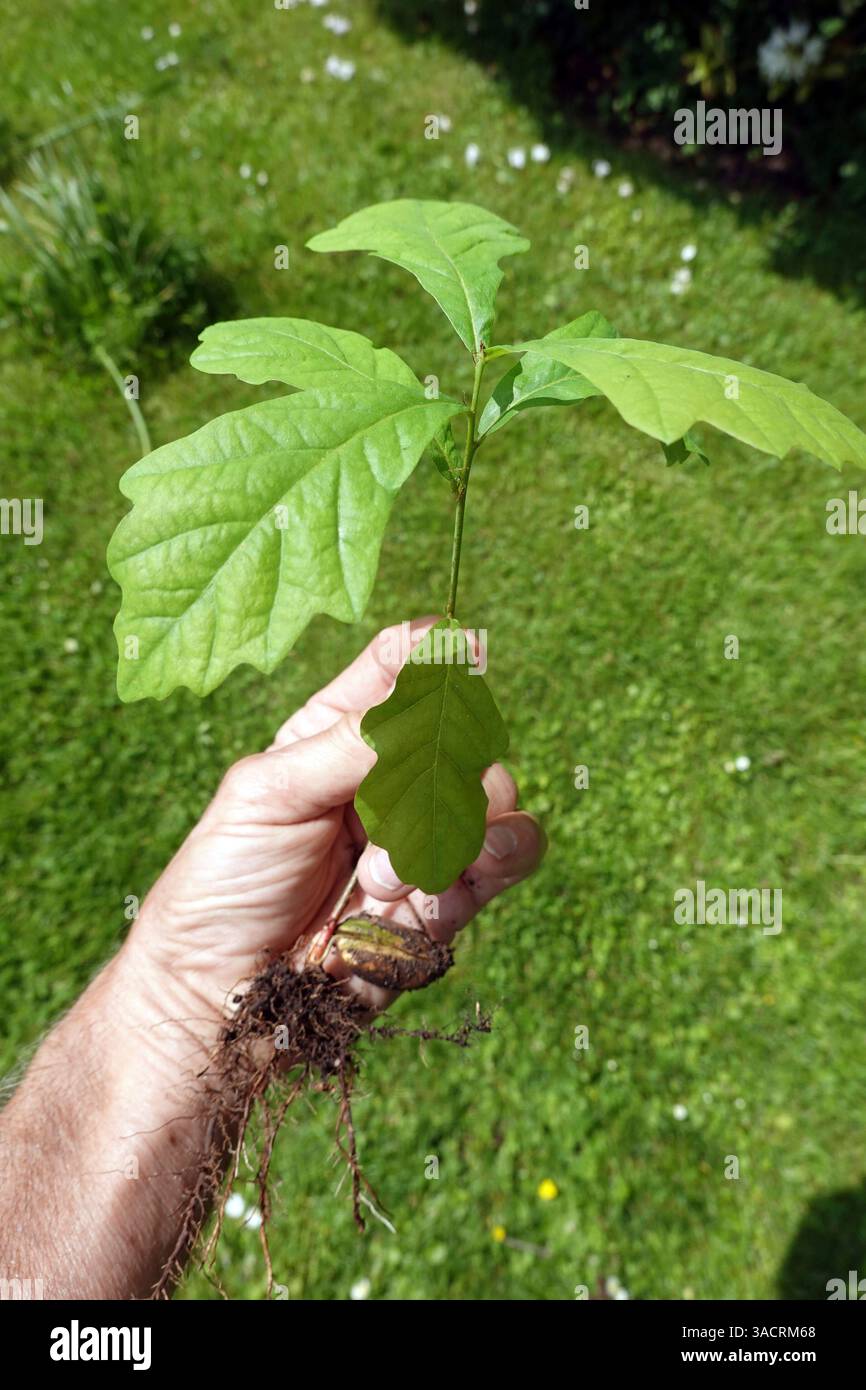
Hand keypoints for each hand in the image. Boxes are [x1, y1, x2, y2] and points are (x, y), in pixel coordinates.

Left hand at [127, 617, 544, 1037]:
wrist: (222, 998)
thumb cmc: (223, 885)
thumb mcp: (268, 792)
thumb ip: (352, 741)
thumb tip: (430, 675)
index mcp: (334, 739)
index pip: (397, 674)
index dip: (435, 655)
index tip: (466, 645)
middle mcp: (388, 783)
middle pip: (462, 735)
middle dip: (441, 765)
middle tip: (385, 812)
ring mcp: (423, 840)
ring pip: (495, 796)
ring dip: (452, 828)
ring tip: (380, 879)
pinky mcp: (447, 898)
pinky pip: (508, 859)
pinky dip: (489, 862)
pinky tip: (436, 885)